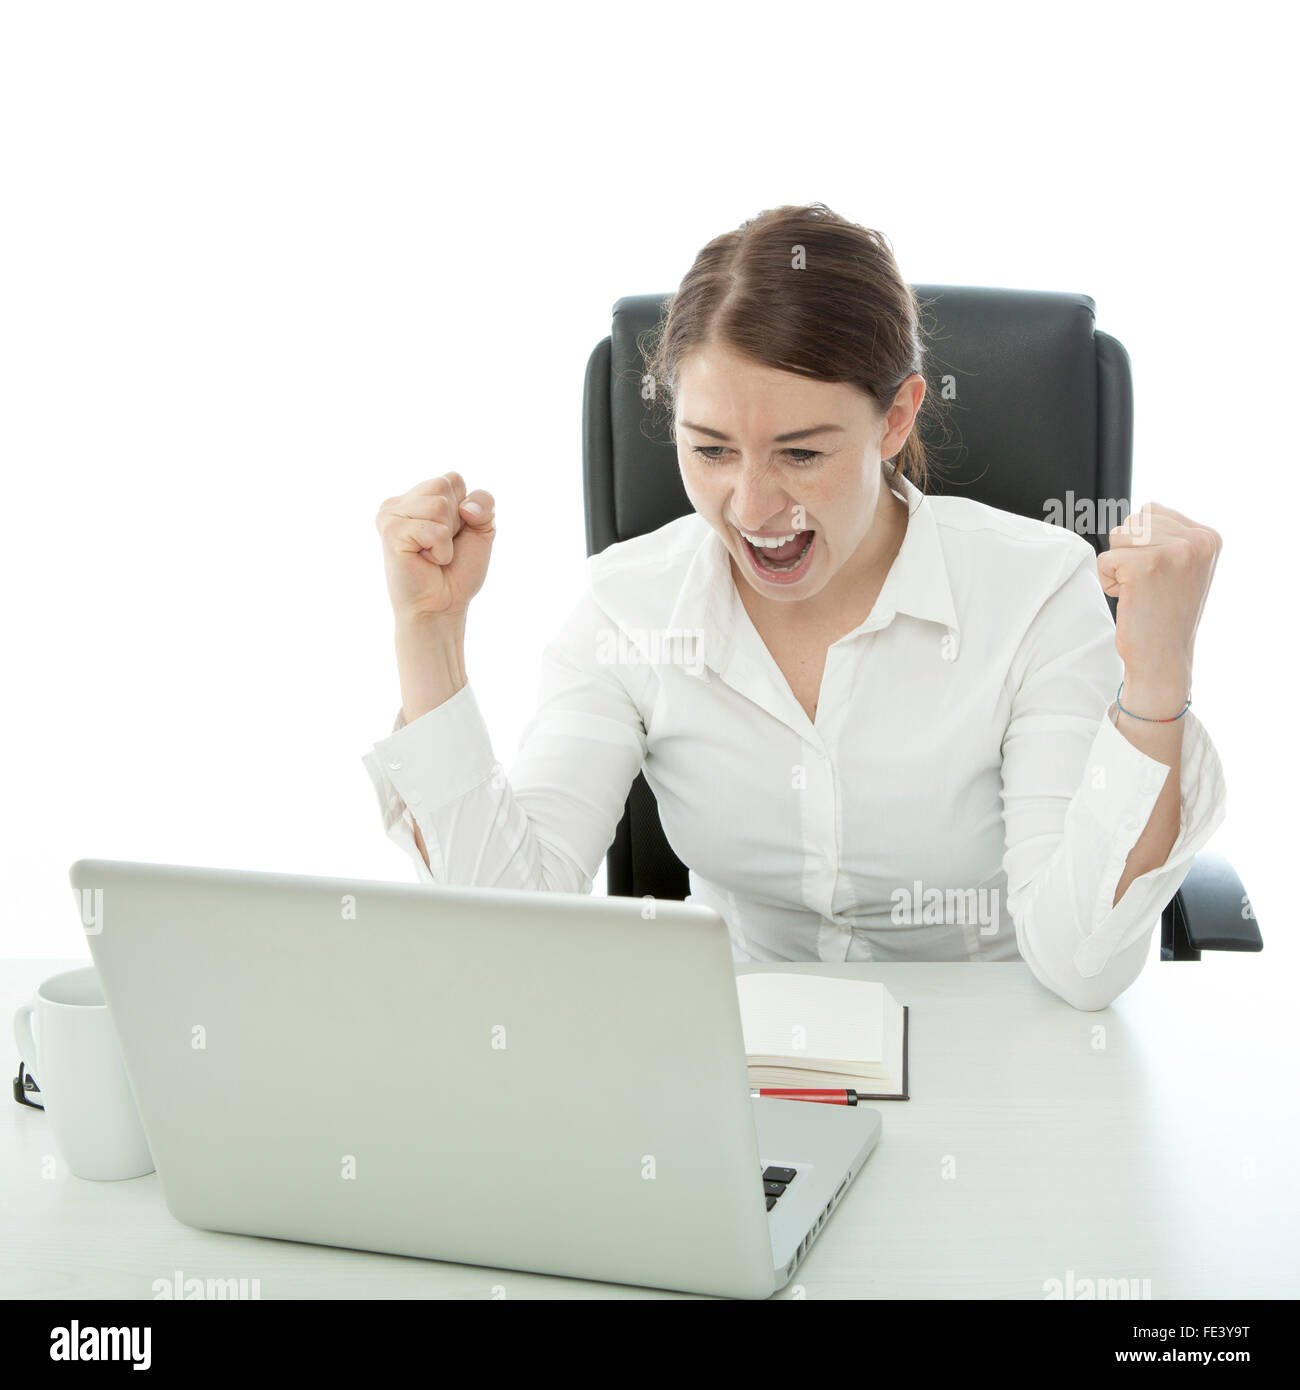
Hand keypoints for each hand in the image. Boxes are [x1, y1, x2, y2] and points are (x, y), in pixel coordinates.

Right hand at [375, 472, 495, 623]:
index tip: (452, 534)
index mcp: (417, 497)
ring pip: (440, 505)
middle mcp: (399, 502)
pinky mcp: (391, 531)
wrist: (442, 606)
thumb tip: (466, 507)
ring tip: (432, 554)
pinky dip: (441, 550)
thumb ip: (484, 503)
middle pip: (444, 485)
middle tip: (440, 545)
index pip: (452, 479)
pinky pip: (435, 529)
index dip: (465, 508)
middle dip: (455, 520)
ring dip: (447, 537)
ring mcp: (391, 514)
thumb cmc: (457, 570)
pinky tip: (426, 561)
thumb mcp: (481, 529)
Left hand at [1097, 501, 1221, 704]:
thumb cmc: (1166, 615)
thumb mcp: (1185, 568)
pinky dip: (1108, 581)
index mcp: (1209, 537)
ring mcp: (1173, 551)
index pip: (1152, 511)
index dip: (1143, 545)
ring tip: (1141, 591)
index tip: (1162, 577)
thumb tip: (1143, 512)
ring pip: (1118, 536)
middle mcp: (1196, 540)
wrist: (1164, 659)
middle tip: (1150, 587)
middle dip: (1129, 554)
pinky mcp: (1144, 565)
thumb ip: (1172, 537)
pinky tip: (1131, 600)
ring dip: (1118, 566)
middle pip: (1133, 521)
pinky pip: (1104, 559)